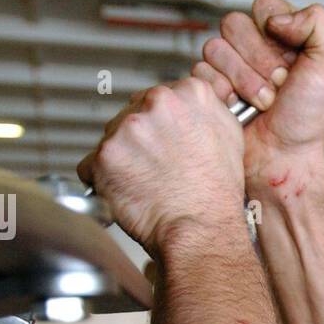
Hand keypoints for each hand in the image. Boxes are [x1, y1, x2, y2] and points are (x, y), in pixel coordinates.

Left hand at [77, 77, 244, 255]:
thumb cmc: (216, 194)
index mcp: (190, 94)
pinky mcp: (104, 155)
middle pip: (134, 113)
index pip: (162, 97)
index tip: (166, 140)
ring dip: (122, 157)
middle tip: (156, 166)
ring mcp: (127, 128)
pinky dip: (103, 179)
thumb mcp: (231, 139)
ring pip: (113, 137)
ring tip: (145, 181)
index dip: (162, 124)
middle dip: (140, 138)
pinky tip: (127, 191)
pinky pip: (92, 164)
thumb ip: (209, 112)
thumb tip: (194, 107)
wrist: (200, 229)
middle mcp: (157, 103)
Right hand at [192, 0, 323, 176]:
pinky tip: (240, 109)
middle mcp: (253, 47)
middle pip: (234, 25)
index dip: (275, 34)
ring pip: (215, 48)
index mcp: (282, 35)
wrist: (284, 158)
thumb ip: (316, 23)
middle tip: (278, 88)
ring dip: (243, 81)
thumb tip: (275, 17)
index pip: (262, 6)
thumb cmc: (309, 119)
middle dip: (259, 62)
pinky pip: (200, 72)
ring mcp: (229, 67)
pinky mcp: (210, 87)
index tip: (292, 64)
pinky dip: (223, 94)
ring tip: (261, 104)